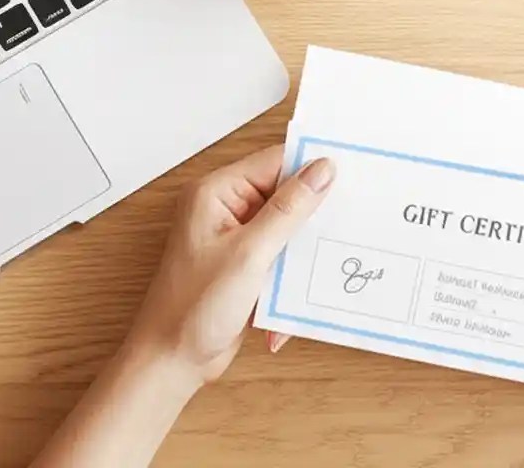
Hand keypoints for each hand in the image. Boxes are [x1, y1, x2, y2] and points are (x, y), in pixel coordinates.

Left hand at [32, 146, 334, 467]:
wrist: (172, 360)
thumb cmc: (194, 307)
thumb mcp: (249, 254)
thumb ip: (288, 210)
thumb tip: (322, 170)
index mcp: (217, 193)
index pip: (274, 162)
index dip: (311, 167)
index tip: (351, 176)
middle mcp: (226, 210)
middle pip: (285, 195)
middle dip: (312, 215)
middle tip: (347, 224)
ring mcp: (236, 239)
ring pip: (288, 230)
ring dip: (302, 254)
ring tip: (320, 269)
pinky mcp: (246, 266)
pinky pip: (282, 258)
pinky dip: (290, 278)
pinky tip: (290, 306)